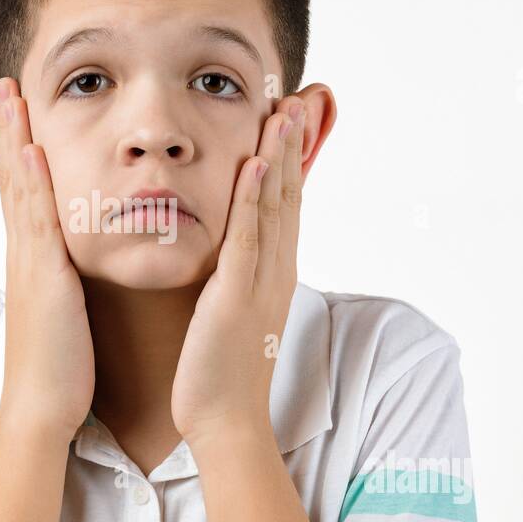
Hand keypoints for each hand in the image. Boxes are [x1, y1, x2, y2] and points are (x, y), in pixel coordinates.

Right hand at [0, 76, 95, 443]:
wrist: (43, 411)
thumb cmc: (59, 371)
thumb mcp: (60, 316)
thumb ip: (62, 287)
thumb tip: (66, 272)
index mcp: (33, 264)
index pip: (23, 196)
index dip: (17, 153)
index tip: (16, 113)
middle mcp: (24, 255)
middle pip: (12, 180)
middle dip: (7, 131)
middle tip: (1, 85)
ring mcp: (28, 263)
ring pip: (19, 190)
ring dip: (14, 139)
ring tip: (8, 95)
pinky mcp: (42, 277)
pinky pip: (35, 221)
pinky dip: (30, 183)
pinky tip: (32, 150)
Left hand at [170, 95, 304, 446]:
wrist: (225, 421)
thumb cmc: (223, 371)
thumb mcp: (233, 313)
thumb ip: (235, 278)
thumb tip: (231, 254)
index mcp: (272, 274)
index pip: (285, 205)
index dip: (289, 161)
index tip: (291, 120)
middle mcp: (275, 272)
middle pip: (288, 197)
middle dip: (293, 147)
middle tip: (299, 100)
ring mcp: (260, 283)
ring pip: (273, 209)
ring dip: (279, 158)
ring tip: (284, 113)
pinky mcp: (238, 298)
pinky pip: (248, 240)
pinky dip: (253, 199)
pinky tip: (254, 165)